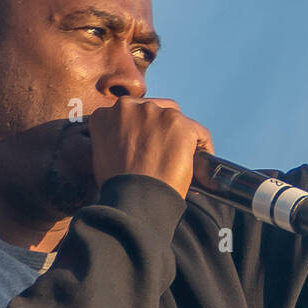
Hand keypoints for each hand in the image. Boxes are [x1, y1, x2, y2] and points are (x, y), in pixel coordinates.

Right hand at [87, 97, 213, 198]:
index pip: (132, 114)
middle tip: (167, 151)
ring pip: (178, 120)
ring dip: (181, 137)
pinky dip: (203, 148)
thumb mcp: (104, 158)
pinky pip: (199, 133)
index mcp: (106, 115)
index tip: (149, 144)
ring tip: (184, 160)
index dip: (144, 130)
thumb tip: (132, 145)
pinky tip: (201, 166)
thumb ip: (116, 141)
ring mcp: (156, 113)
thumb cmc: (117, 188)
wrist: (134, 200)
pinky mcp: (180, 124)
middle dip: (163, 129)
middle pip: (156, 111)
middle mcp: (129, 107)